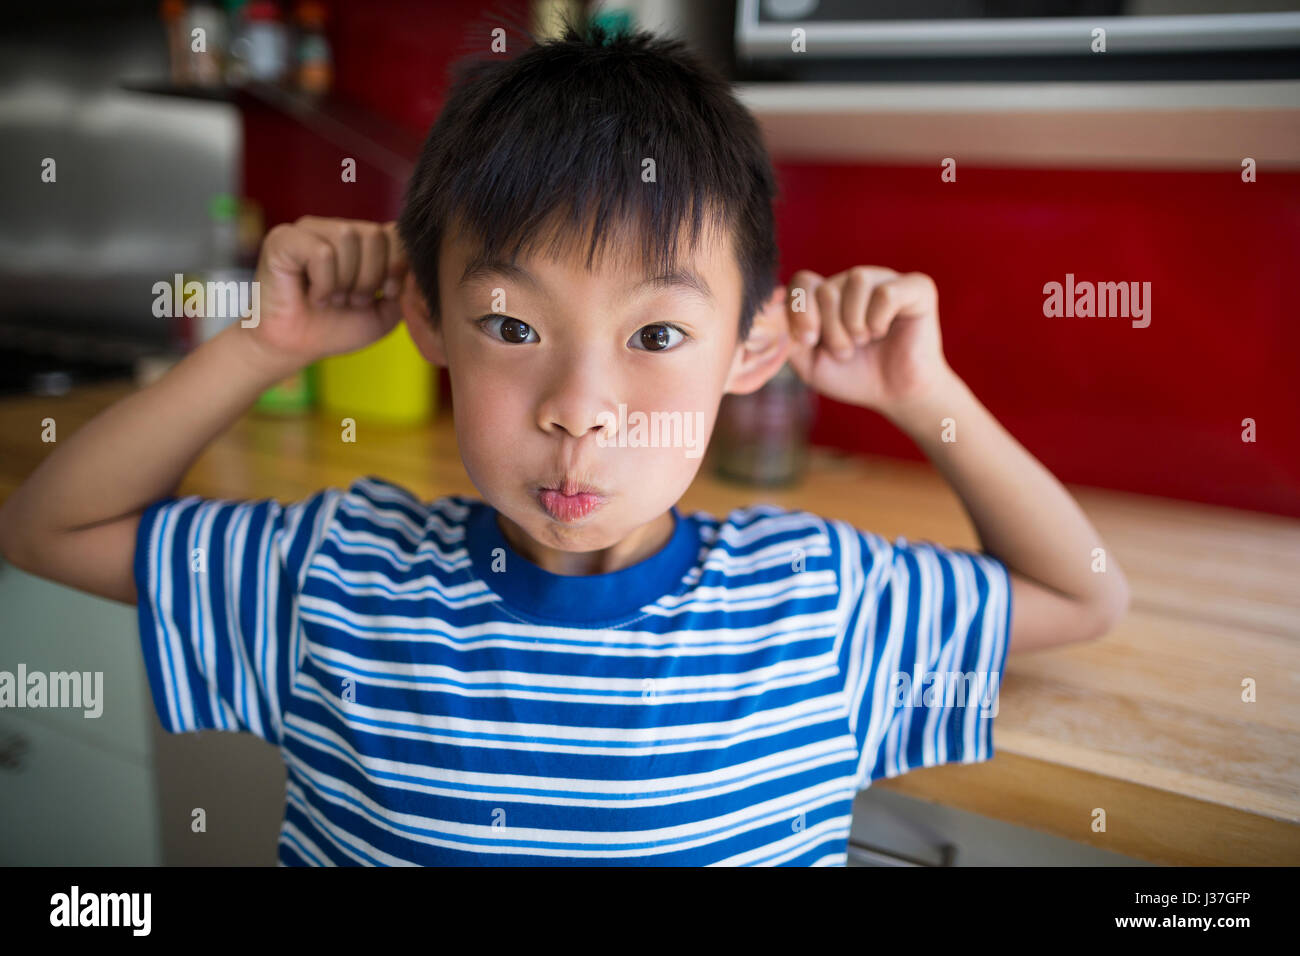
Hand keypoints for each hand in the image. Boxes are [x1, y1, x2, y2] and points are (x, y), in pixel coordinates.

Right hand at [248, 216, 407, 368]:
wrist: (296, 348)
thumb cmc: (338, 328)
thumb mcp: (387, 311)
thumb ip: (408, 287)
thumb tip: (419, 264)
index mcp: (362, 241)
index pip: (396, 232)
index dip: (398, 266)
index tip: (387, 294)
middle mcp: (336, 229)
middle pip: (374, 234)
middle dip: (370, 277)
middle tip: (352, 301)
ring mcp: (308, 230)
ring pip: (347, 237)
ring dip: (346, 280)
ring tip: (333, 299)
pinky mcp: (283, 239)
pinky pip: (321, 251)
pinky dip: (324, 282)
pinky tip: (314, 296)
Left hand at [780, 267, 951, 414]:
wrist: (896, 395)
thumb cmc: (854, 376)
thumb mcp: (809, 362)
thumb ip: (788, 336)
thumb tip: (772, 310)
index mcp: (830, 294)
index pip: (803, 282)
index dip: (800, 310)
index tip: (810, 341)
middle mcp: (856, 282)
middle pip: (827, 288)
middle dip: (831, 330)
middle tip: (846, 352)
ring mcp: (886, 280)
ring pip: (856, 280)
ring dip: (854, 324)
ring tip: (864, 342)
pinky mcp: (916, 288)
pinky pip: (886, 292)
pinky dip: (879, 319)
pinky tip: (884, 332)